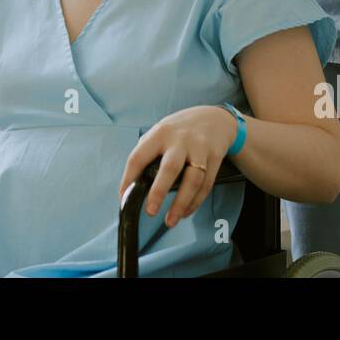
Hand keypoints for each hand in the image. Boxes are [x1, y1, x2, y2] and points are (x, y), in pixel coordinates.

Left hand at [118, 106, 237, 226]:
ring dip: (181, 203)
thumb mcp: (161, 130)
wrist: (215, 118)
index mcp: (160, 133)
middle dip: (159, 191)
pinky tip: (185, 212)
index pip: (140, 156)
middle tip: (150, 211)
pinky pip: (206, 184)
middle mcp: (180, 140)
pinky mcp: (214, 158)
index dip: (129, 177)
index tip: (123, 196)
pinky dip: (195, 202)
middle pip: (170, 168)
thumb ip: (147, 150)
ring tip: (170, 221)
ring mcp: (200, 149)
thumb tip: (133, 180)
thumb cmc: (181, 128)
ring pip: (192, 180)